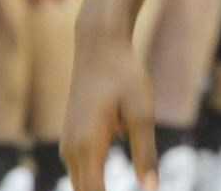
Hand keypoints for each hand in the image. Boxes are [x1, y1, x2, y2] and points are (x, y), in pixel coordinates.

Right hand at [61, 25, 157, 190]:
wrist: (98, 44)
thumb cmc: (125, 74)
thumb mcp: (143, 112)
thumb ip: (146, 153)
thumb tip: (152, 189)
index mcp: (88, 147)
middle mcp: (72, 150)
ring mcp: (69, 144)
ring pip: (82, 186)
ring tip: (122, 187)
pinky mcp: (73, 138)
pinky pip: (83, 173)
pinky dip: (95, 186)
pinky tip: (107, 188)